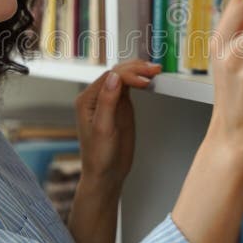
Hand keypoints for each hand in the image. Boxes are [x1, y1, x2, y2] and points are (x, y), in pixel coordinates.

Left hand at [74, 59, 161, 188]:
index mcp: (87, 100)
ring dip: (139, 71)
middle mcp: (97, 97)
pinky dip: (139, 81)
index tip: (145, 80)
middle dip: (136, 69)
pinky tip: (148, 79)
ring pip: (124, 77)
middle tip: (154, 69)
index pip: (110, 77)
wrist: (106, 174)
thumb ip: (107, 101)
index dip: (129, 74)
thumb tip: (114, 77)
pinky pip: (129, 88)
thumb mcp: (103, 129)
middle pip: (118, 73)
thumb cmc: (99, 156)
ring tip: (154, 70)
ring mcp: (109, 100)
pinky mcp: (120, 107)